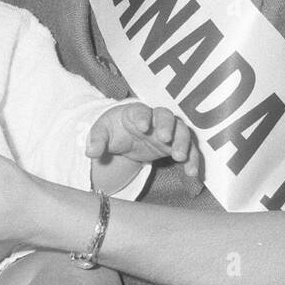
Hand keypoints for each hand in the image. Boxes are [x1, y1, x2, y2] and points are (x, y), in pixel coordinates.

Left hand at [86, 103, 202, 185]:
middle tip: (165, 139)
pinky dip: (193, 160)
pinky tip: (192, 173)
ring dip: (183, 142)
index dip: (143, 117)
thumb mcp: (102, 132)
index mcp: (136, 113)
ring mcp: (169, 131)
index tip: (143, 126)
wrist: (126, 137)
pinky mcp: (176, 145)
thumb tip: (91, 152)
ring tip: (180, 157)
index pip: (142, 111)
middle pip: (167, 117)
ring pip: (182, 131)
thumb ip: (96, 139)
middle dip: (168, 127)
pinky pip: (190, 150)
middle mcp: (156, 119)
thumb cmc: (115, 129)